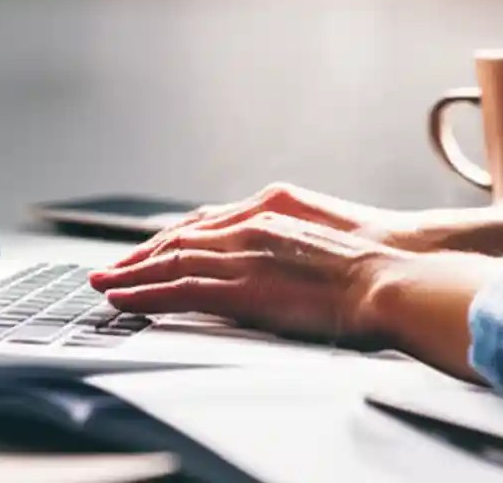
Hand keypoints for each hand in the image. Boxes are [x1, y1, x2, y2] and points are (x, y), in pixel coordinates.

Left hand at [114, 183, 421, 269]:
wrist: (397, 270)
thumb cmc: (381, 258)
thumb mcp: (331, 231)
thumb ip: (296, 237)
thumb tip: (287, 257)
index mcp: (274, 203)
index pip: (209, 220)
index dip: (176, 236)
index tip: (154, 247)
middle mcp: (251, 221)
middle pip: (182, 236)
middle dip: (143, 253)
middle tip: (114, 266)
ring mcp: (243, 252)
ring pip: (170, 260)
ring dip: (132, 273)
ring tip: (105, 283)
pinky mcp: (239, 286)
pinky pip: (176, 290)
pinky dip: (143, 294)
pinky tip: (123, 299)